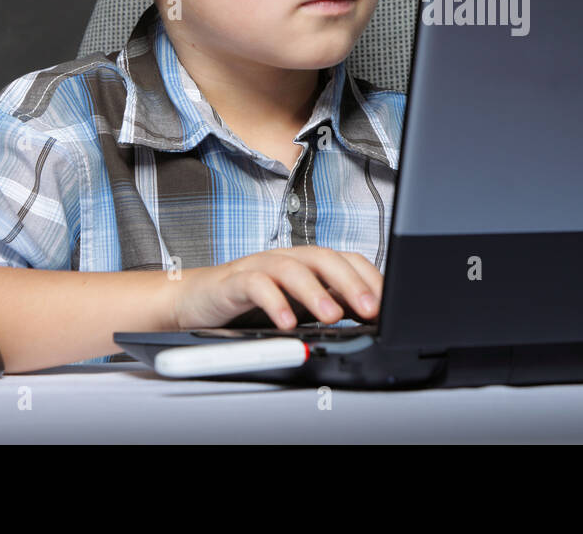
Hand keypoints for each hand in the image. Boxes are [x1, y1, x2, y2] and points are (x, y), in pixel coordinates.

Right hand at [167, 246, 381, 330]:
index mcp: (307, 263)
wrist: (195, 300)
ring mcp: (260, 266)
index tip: (387, 303)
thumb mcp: (297, 306)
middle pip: (324, 258)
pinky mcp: (233, 281)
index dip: (370, 278)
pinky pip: (255, 285)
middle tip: (369, 309)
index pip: (346, 260)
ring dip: (315, 292)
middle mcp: (287, 259)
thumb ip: (328, 306)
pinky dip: (274, 302)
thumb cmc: (250, 303)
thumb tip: (369, 317)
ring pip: (292, 268)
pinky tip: (287, 323)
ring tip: (332, 317)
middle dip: (350, 284)